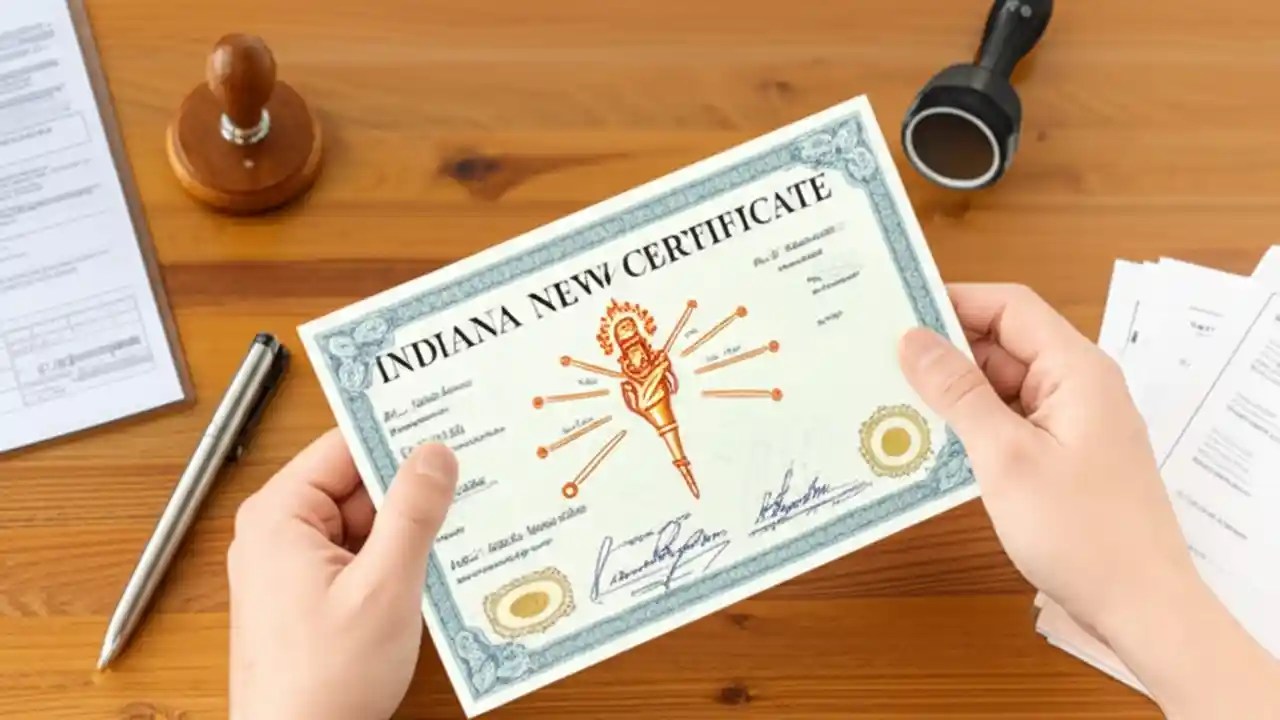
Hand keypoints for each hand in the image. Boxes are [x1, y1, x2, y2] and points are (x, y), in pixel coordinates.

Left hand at [227, 429, 457, 719]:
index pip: (345, 446)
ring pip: (364, 523)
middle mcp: (278, 533)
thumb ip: (412, 513)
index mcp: (280, 515)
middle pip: (357, 484)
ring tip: (463, 525)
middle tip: (474, 476)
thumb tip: (435, 452)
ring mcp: (292, 567)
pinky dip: (396, 560)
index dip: (399, 436)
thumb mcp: (384, 587)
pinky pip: (360, 557)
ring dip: (409, 528)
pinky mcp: (310, 597)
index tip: (451, 424)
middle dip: (412, 486)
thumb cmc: (323, 681)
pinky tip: (436, 567)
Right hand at [898, 284, 1278, 716]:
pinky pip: (1008, 425)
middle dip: (943, 352)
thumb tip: (912, 339)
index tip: (895, 311)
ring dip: (951, 396)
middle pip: (1001, 346)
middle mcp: (1077, 388)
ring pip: (1000, 390)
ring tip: (890, 403)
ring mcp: (1071, 425)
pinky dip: (969, 430)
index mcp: (1076, 370)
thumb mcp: (1006, 457)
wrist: (1141, 609)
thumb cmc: (1083, 533)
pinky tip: (927, 445)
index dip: (953, 301)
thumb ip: (957, 393)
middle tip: (877, 362)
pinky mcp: (1063, 459)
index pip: (1009, 307)